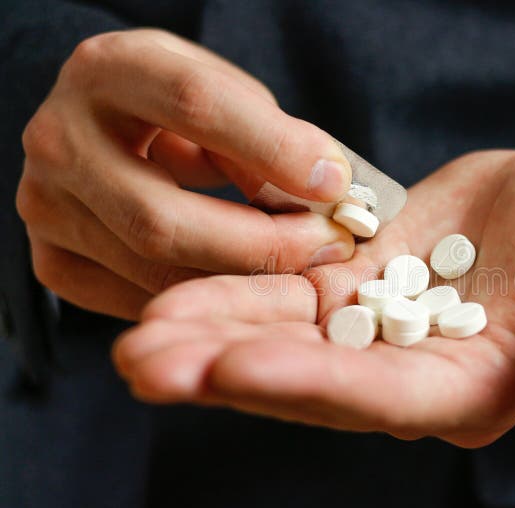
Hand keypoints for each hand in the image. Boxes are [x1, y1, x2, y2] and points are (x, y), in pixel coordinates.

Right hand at [16, 29, 354, 319]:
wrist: (108, 128)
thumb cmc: (182, 108)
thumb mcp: (228, 95)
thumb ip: (270, 135)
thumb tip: (323, 193)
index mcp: (110, 69)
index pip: (196, 106)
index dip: (275, 150)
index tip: (336, 184)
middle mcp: (60, 137)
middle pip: (163, 218)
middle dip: (263, 245)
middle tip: (328, 248)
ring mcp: (46, 205)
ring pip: (153, 268)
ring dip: (242, 281)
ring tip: (302, 269)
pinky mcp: (52, 260)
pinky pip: (138, 300)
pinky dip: (204, 299)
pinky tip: (247, 285)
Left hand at [113, 137, 514, 470]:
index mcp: (471, 388)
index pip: (384, 399)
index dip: (312, 385)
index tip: (236, 367)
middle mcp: (413, 375)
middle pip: (314, 381)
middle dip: (230, 372)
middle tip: (144, 365)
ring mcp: (378, 334)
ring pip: (286, 340)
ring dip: (212, 336)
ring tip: (135, 337)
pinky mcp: (355, 289)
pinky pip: (288, 297)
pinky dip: (236, 294)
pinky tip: (172, 293)